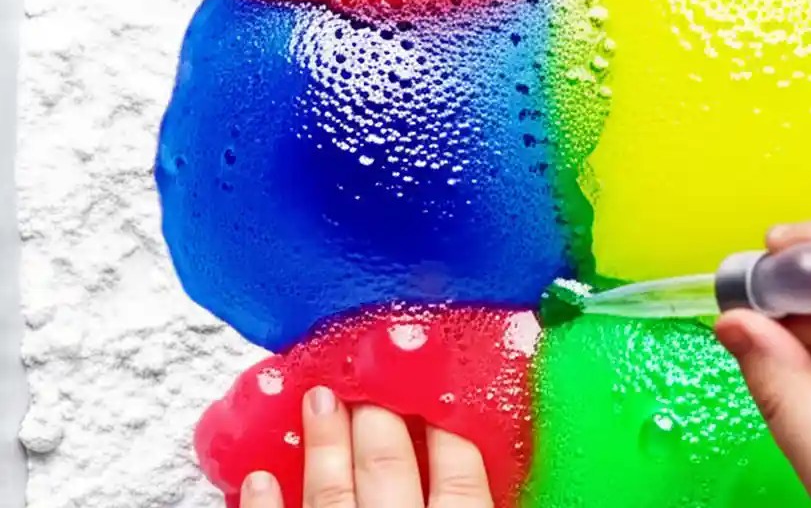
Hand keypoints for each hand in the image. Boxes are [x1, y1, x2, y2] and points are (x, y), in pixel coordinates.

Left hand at [239, 387, 493, 507]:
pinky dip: (266, 506)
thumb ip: (478, 503)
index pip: (460, 475)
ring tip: (318, 397)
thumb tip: (501, 480)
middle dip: (378, 413)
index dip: (448, 425)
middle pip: (389, 468)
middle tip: (373, 367)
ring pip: (332, 494)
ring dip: (324, 443)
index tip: (440, 383)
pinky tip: (258, 478)